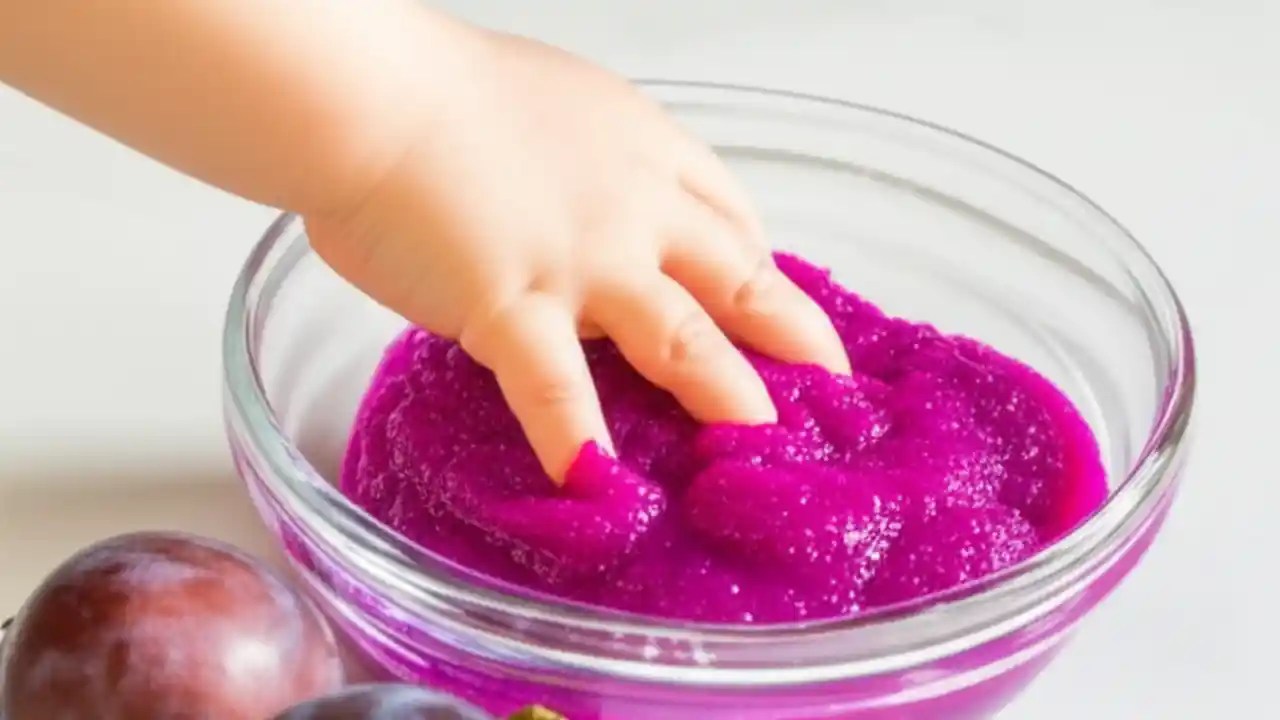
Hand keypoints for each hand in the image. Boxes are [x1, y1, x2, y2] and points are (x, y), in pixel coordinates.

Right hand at [306, 28, 849, 481]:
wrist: (371, 95)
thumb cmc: (439, 93)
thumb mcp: (555, 106)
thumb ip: (589, 170)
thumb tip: (585, 217)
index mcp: (643, 152)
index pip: (732, 218)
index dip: (764, 272)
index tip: (775, 312)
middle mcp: (634, 208)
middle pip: (740, 280)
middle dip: (793, 341)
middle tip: (830, 393)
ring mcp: (582, 261)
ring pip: (684, 341)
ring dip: (729, 401)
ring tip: (759, 450)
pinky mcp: (513, 304)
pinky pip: (557, 387)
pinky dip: (578, 441)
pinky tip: (597, 487)